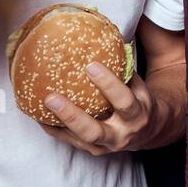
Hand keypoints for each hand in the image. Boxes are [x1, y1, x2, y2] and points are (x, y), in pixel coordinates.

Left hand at [40, 67, 163, 154]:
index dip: (108, 84)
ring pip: (79, 138)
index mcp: (137, 114)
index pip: (123, 101)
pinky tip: (38, 113)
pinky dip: (53, 127)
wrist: (149, 130)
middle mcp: (122, 134)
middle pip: (94, 131)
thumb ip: (124, 67)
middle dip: (72, 115)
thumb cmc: (140, 99)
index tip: (90, 65)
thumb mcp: (140, 84)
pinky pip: (68, 140)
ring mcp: (106, 146)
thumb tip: (102, 36)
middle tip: (51, 98)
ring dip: (58, 122)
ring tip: (40, 104)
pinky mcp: (93, 150)